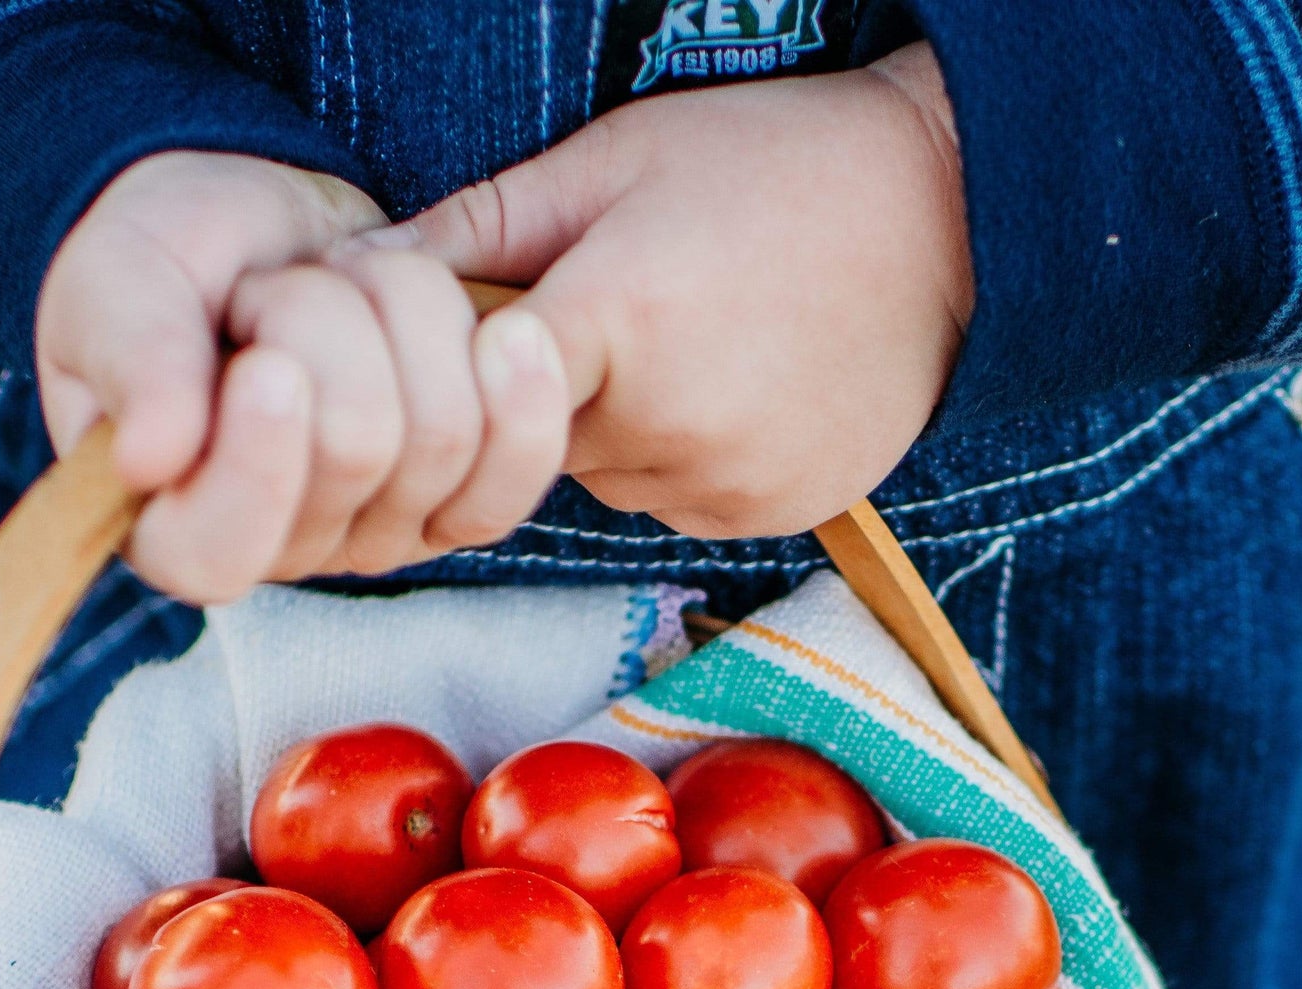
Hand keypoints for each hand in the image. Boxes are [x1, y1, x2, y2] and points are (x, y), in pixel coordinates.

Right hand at [35, 152, 570, 602]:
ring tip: (348, 285)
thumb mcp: (121, 285)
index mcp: (172, 526)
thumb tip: (153, 458)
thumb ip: (136, 362)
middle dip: (325, 320)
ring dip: (405, 313)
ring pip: (441, 433)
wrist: (265, 233)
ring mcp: (378, 535)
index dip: (259, 467)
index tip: (265, 366)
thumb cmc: (173, 268)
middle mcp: (282, 551)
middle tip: (278, 286)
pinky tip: (507, 334)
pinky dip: (520, 387)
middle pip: (355, 450)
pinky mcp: (457, 503)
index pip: (222, 553)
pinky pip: (516, 474)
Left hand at [388, 45, 971, 538]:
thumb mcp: (614, 159)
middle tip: (631, 306)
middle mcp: (663, 424)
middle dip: (558, 387)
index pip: (476, 386)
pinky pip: (675, 503)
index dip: (480, 357)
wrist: (946, 220)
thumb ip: (478, 226)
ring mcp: (720, 482)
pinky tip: (739, 388)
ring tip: (697, 343)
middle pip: (537, 441)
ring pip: (606, 479)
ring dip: (621, 431)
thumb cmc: (770, 164)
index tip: (508, 318)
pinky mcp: (764, 516)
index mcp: (614, 321)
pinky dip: (686, 461)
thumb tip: (354, 274)